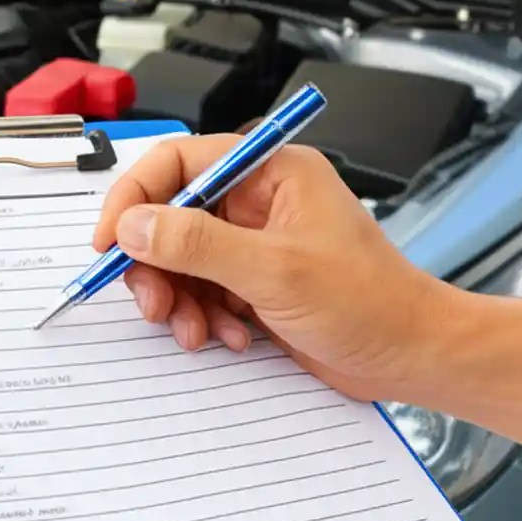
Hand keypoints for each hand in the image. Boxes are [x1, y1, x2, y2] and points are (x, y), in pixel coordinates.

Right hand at [93, 134, 455, 404]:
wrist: (411, 357)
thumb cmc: (370, 303)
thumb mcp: (274, 271)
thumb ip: (197, 244)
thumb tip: (133, 225)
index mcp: (269, 171)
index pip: (177, 164)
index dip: (134, 199)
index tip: (109, 241)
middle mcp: (257, 199)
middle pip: (169, 216)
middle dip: (154, 264)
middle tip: (153, 301)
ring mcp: (252, 242)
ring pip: (178, 259)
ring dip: (177, 299)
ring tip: (195, 330)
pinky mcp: (252, 281)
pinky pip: (199, 290)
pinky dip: (201, 317)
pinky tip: (228, 337)